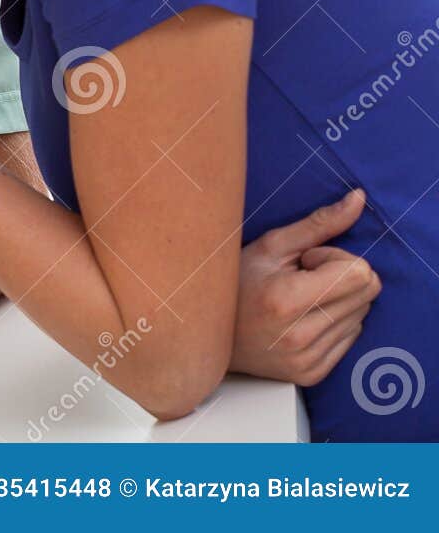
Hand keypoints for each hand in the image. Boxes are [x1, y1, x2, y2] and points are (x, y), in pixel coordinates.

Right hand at [231, 188, 380, 384]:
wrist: (205, 333)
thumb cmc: (234, 282)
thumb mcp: (270, 246)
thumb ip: (319, 224)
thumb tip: (359, 198)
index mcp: (286, 300)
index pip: (359, 273)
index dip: (335, 258)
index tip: (306, 261)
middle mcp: (300, 336)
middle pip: (367, 293)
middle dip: (341, 276)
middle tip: (302, 278)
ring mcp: (307, 359)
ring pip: (363, 315)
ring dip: (338, 300)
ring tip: (299, 299)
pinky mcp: (313, 373)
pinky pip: (352, 338)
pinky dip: (334, 322)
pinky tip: (303, 318)